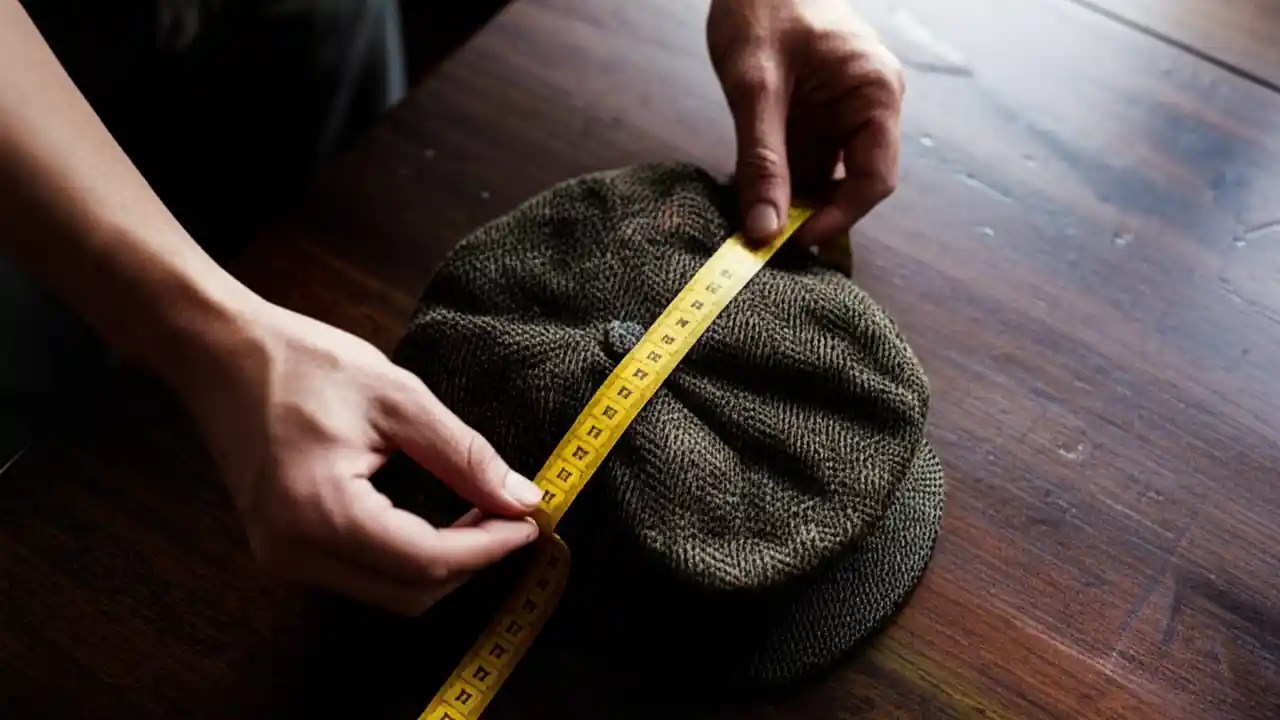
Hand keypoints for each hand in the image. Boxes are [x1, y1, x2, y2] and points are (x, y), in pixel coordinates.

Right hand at [169, 299, 542, 615]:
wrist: (217, 352)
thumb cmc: (301, 363)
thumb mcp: (398, 398)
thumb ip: (464, 456)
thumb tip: (521, 498)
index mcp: (321, 513)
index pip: (426, 561)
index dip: (488, 548)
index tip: (530, 522)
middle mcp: (293, 552)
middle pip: (408, 593)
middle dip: (470, 562)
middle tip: (509, 516)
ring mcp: (281, 557)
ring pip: (386, 592)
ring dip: (441, 563)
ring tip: (479, 514)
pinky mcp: (281, 548)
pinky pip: (360, 574)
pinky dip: (407, 557)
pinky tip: (436, 518)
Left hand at [707, 0, 904, 244]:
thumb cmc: (761, 6)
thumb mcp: (754, 86)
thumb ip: (761, 160)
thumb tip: (763, 229)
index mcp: (875, 94)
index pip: (874, 179)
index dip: (837, 218)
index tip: (792, 242)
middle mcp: (869, 106)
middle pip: (852, 184)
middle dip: (811, 214)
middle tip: (766, 239)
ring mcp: (842, 111)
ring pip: (824, 177)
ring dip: (791, 201)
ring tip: (752, 220)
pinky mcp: (815, 114)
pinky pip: (804, 160)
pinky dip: (779, 181)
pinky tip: (750, 194)